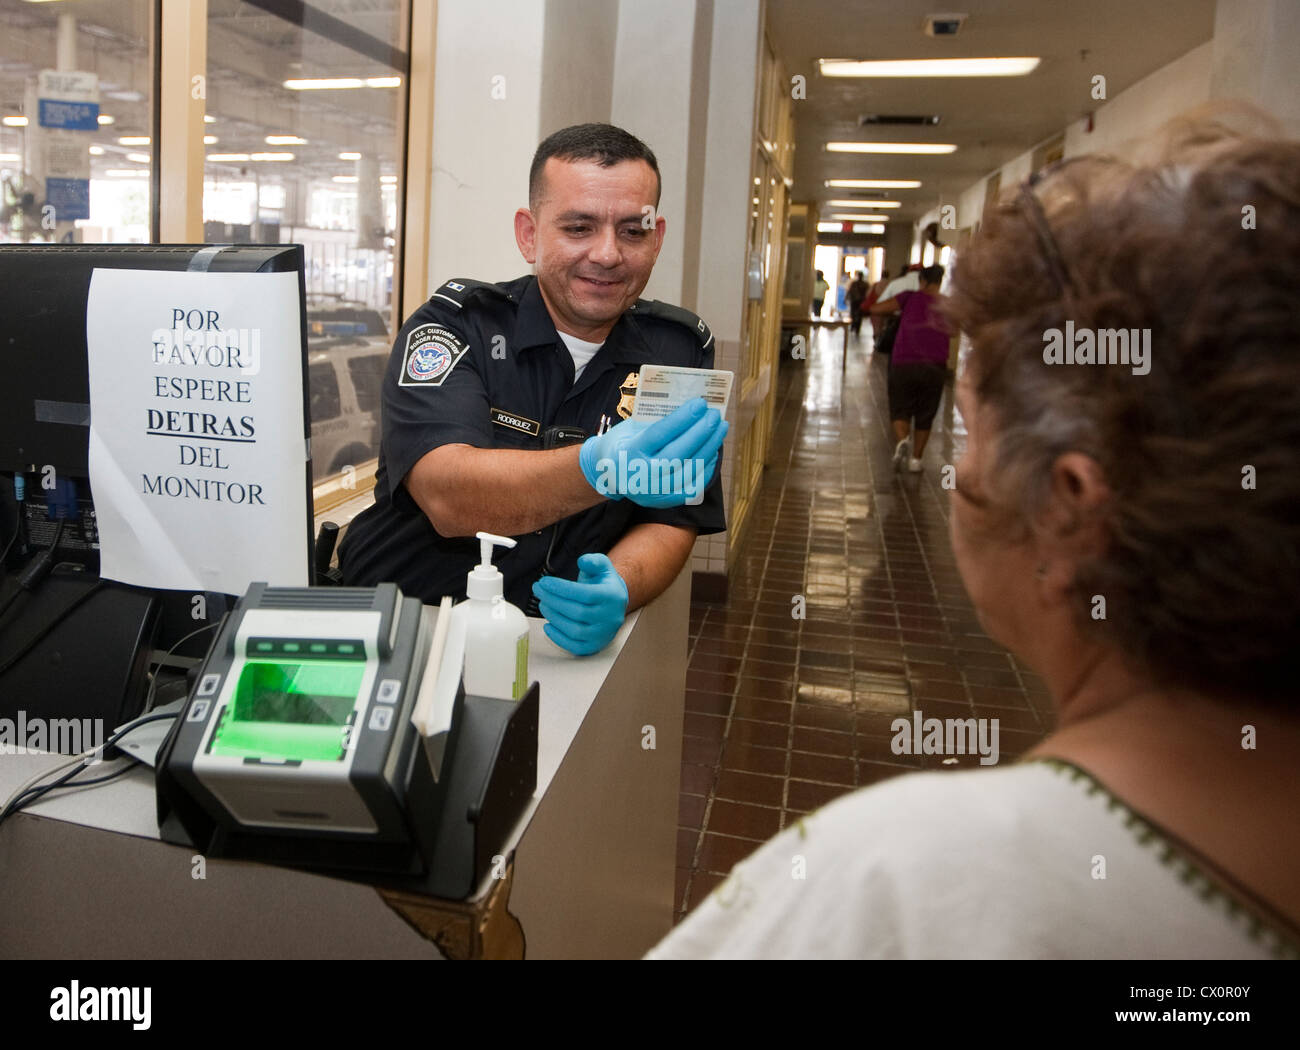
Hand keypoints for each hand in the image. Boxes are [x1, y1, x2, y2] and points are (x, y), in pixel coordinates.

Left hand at [531, 553, 628, 655]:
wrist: (615, 604)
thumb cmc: (604, 584)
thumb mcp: (602, 567)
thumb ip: (594, 561)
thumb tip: (583, 561)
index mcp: (612, 597)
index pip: (585, 594)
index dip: (562, 588)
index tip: (545, 582)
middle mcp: (610, 617)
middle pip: (578, 612)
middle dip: (553, 600)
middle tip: (539, 590)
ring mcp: (603, 634)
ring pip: (575, 630)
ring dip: (553, 617)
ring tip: (543, 604)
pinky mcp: (595, 645)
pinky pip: (575, 646)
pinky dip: (558, 638)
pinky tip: (548, 625)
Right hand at [579, 398, 727, 507]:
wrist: (608, 474)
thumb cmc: (623, 443)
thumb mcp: (630, 428)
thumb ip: (655, 421)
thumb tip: (689, 409)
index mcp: (630, 453)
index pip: (660, 434)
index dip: (682, 419)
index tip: (700, 404)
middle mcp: (641, 475)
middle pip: (678, 453)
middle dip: (701, 432)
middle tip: (714, 415)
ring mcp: (654, 492)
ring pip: (689, 470)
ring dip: (709, 448)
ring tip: (720, 428)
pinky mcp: (665, 501)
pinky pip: (692, 486)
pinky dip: (706, 468)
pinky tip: (714, 450)